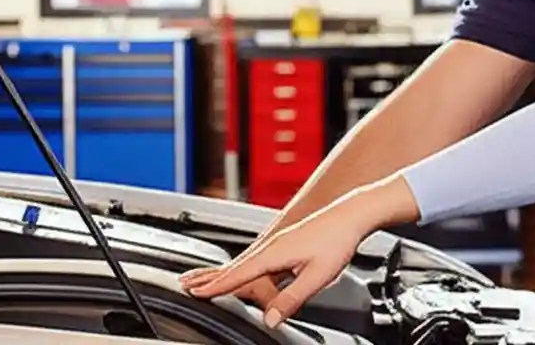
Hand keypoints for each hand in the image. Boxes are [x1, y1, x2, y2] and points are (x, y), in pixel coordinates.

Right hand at [183, 177, 419, 326]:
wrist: (350, 214)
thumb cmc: (336, 240)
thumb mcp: (316, 277)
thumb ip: (291, 299)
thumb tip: (271, 319)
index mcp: (273, 253)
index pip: (238, 275)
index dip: (216, 286)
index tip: (197, 293)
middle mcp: (270, 246)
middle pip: (232, 266)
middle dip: (208, 276)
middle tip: (185, 284)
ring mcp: (276, 243)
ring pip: (241, 262)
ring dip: (221, 272)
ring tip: (202, 280)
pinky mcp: (284, 244)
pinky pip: (254, 259)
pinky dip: (238, 267)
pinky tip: (238, 272)